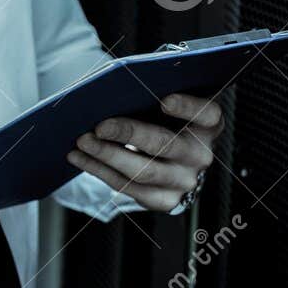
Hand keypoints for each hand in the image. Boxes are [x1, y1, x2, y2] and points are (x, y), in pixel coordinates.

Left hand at [66, 92, 223, 212]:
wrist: (169, 156)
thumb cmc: (160, 117)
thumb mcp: (164, 100)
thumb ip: (151, 92)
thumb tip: (114, 87)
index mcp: (208, 125)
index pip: (207, 114)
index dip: (187, 107)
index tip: (164, 100)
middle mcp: (201, 155)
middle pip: (164, 144)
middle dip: (128, 133)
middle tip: (99, 126)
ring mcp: (185, 181)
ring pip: (143, 171)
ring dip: (107, 156)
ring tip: (81, 141)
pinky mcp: (165, 201)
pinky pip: (129, 188)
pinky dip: (99, 171)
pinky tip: (79, 157)